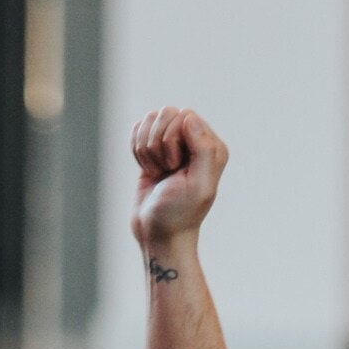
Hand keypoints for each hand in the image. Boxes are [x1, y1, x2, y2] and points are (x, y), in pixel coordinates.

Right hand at [130, 105, 227, 248]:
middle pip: (166, 114)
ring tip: (157, 172)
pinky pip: (139, 129)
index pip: (185, 116)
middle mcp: (194, 141)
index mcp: (211, 147)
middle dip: (158, 144)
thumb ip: (203, 149)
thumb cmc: (178, 214)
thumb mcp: (198, 185)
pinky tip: (147, 169)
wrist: (158, 234)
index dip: (172, 139)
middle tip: (165, 171)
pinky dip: (136, 150)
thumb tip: (189, 118)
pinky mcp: (153, 150)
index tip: (174, 168)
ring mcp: (173, 144)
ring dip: (146, 149)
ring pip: (151, 120)